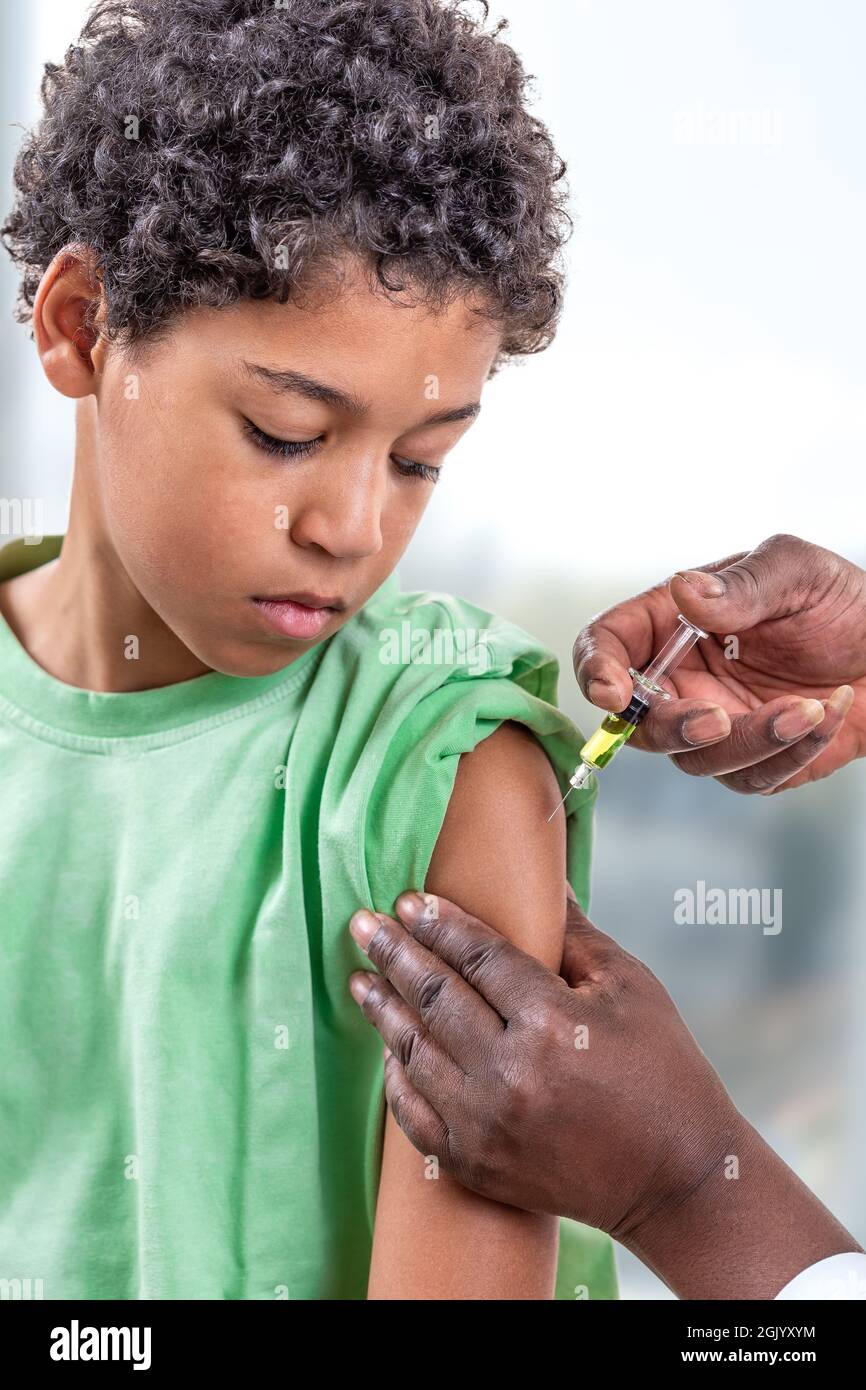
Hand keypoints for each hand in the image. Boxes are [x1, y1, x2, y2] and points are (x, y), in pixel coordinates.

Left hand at [348, 888, 741, 1240]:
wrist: (679, 1180)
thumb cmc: (664, 1069)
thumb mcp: (629, 987)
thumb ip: (574, 933)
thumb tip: (541, 879)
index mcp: (551, 1022)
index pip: (477, 956)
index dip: (440, 924)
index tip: (410, 900)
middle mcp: (509, 1074)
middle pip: (433, 998)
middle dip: (393, 953)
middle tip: (363, 923)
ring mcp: (486, 1126)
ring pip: (413, 1053)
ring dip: (382, 1011)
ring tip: (360, 978)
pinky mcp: (477, 1165)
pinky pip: (414, 1115)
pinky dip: (397, 1077)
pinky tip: (390, 1048)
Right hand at [572, 533, 865, 792]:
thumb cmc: (845, 603)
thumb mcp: (797, 571)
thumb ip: (741, 586)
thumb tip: (683, 591)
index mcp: (674, 623)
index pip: (609, 645)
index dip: (596, 669)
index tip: (613, 692)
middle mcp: (683, 677)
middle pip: (638, 721)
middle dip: (673, 727)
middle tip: (719, 719)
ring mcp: (714, 722)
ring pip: (695, 759)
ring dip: (752, 742)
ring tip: (812, 707)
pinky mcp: (753, 762)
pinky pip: (751, 778)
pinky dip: (793, 752)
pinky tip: (829, 713)